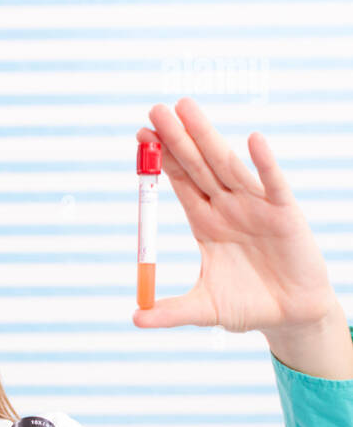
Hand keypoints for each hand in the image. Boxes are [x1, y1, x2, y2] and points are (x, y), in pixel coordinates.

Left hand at [133, 97, 336, 336]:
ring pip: (227, 166)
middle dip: (177, 138)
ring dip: (207, 137)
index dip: (161, 160)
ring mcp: (256, 206)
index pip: (180, 183)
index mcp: (206, 223)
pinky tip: (253, 141)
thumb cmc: (250, 306)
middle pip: (198, 166)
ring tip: (187, 109)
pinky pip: (273, 185)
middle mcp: (228, 207)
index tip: (140, 135)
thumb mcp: (205, 310)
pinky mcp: (284, 213)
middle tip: (156, 109)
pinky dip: (264, 164)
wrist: (291, 315)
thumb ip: (171, 312)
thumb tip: (135, 318)